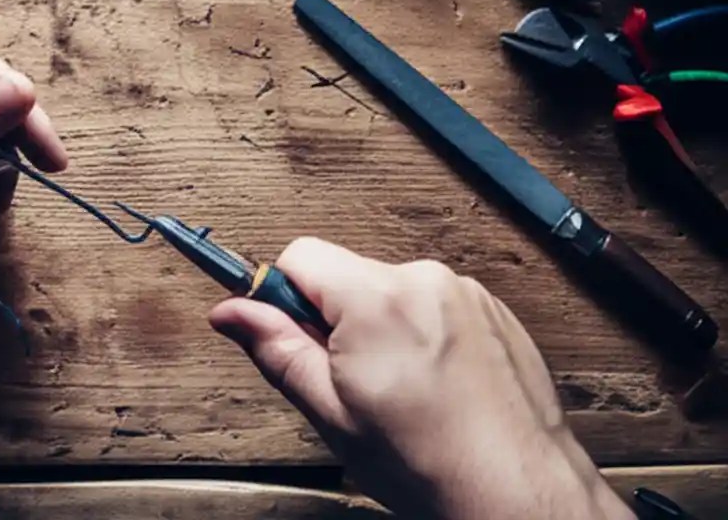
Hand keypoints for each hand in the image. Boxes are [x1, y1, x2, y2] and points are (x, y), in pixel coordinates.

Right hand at [210, 239, 634, 519]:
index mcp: (376, 300)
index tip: (287, 335)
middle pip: (346, 275)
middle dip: (334, 319)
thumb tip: (230, 311)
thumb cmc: (429, 463)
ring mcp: (465, 293)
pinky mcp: (494, 311)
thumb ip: (276, 349)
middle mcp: (424, 280)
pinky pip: (433, 306)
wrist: (517, 492)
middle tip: (348, 383)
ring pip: (390, 292)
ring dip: (380, 328)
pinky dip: (422, 336)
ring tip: (400, 393)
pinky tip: (433, 387)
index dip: (282, 296)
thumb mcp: (331, 412)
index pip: (300, 256)